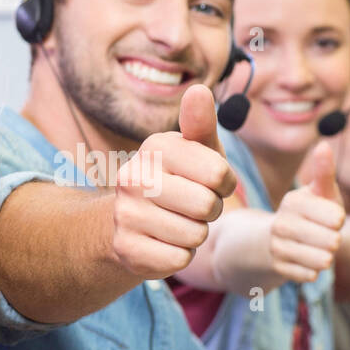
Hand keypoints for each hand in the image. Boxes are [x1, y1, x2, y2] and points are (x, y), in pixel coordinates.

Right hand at [111, 84, 238, 277]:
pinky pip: (179, 259)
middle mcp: (133, 177)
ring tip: (178, 222)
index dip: (224, 183)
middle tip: (193, 206)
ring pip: (195, 235)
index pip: (218, 173)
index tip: (211, 181)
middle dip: (210, 211)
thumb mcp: (196, 151)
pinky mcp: (126, 249)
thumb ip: (201, 124)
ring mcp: (125, 214)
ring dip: (195, 234)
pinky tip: (165, 242)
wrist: (132, 222)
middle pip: (207, 206)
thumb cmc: (179, 181)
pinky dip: (181, 255)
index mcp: (155, 148)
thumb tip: (198, 90)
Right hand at [269, 141, 345, 281]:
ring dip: (326, 257)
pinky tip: (306, 261)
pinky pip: (310, 276)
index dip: (338, 220)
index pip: (336, 219)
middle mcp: (281, 223)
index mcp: (293, 201)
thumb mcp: (319, 192)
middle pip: (332, 241)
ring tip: (318, 249)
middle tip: (323, 235)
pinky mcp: (278, 269)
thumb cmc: (311, 212)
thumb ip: (324, 172)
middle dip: (334, 241)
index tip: (329, 217)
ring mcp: (277, 247)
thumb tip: (324, 145)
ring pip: (322, 261)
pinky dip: (314, 271)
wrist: (277, 239)